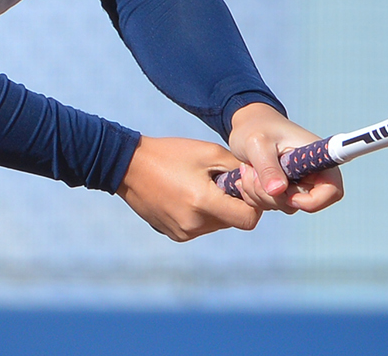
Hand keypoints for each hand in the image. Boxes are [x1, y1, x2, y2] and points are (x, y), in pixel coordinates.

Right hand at [116, 136, 262, 240]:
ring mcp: (183, 232)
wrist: (128, 166)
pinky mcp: (175, 235)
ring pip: (217, 225)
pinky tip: (185, 195)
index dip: (253, 204)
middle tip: (219, 181)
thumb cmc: (171, 154)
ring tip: (198, 186)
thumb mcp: (208, 152)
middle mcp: (194, 224)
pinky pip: (201, 228)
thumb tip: (259, 182)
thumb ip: (238, 168)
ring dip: (217, 209)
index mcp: (203, 202)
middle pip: (233, 222)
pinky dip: (201, 215)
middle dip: (233, 204)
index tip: (243, 187)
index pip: (248, 219)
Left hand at [226, 102, 345, 214]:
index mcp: (315, 158)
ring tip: (249, 168)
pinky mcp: (282, 190)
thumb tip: (278, 191)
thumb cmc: (256, 127)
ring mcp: (296, 184)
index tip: (287, 194)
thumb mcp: (258, 143)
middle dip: (272, 194)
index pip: (333, 190)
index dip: (314, 201)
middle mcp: (310, 173)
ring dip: (259, 193)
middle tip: (253, 172)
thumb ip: (268, 167)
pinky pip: (270, 205)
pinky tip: (247, 175)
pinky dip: (254, 196)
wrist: (246, 125)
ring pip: (283, 205)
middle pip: (301, 203)